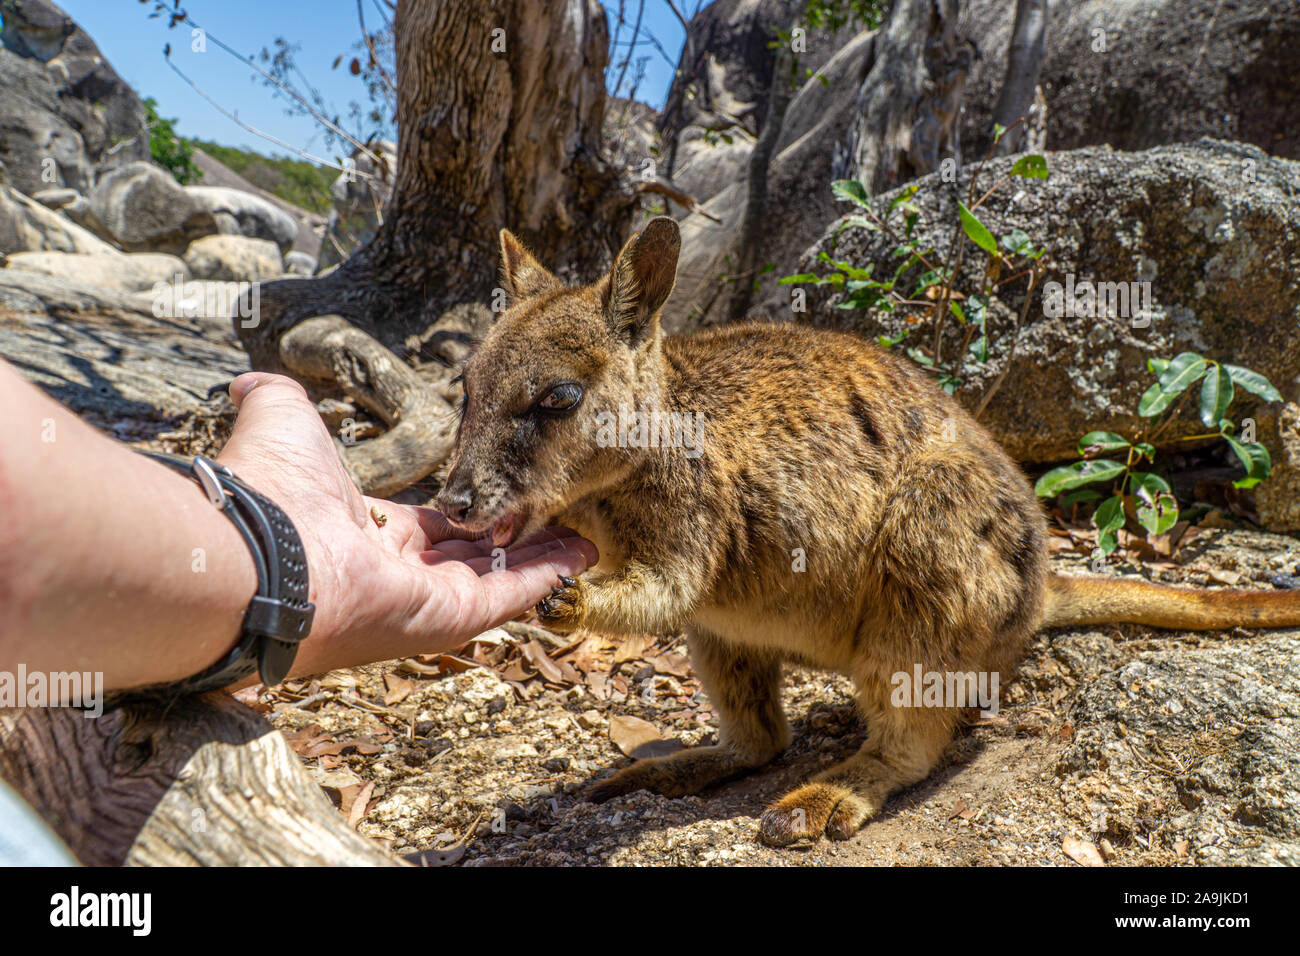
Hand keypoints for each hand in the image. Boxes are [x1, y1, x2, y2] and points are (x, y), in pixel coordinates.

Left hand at [215, 372, 596, 677]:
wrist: (260, 549)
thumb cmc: (272, 487)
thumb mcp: (283, 421)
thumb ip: (278, 398)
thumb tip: (249, 382)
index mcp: (367, 534)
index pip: (432, 528)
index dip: (469, 514)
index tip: (500, 499)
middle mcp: (398, 574)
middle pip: (473, 556)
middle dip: (517, 540)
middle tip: (560, 523)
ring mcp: (426, 601)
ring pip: (500, 577)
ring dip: (544, 558)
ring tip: (586, 541)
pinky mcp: (449, 619)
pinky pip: (510, 595)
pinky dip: (547, 575)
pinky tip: (581, 556)